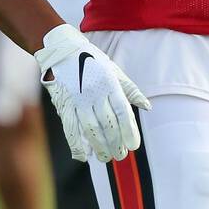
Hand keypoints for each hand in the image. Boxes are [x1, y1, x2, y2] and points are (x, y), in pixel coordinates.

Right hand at [34, 24, 150, 161]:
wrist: (62, 50)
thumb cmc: (91, 60)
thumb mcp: (114, 70)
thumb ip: (130, 90)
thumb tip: (147, 106)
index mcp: (109, 84)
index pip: (122, 111)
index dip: (129, 130)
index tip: (133, 145)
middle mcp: (94, 93)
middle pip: (107, 123)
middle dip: (115, 142)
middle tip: (121, 155)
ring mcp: (78, 100)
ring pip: (90, 129)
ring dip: (99, 146)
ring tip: (106, 157)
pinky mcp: (64, 105)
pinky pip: (70, 128)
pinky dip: (76, 144)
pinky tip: (83, 155)